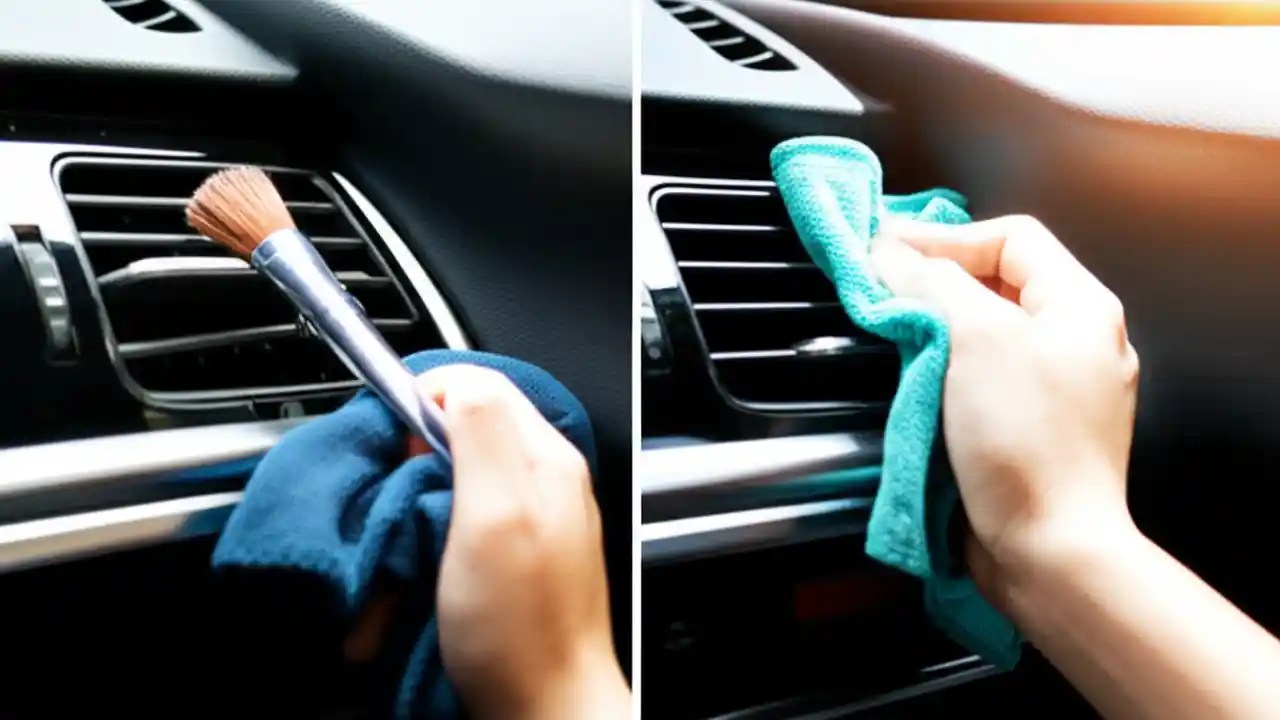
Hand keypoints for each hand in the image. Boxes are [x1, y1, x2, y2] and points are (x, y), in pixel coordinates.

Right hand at [416, 365, 628, 719]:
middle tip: (400, 509)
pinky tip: (420, 584)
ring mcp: (527, 522)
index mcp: (544, 458)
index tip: (396, 444)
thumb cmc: (522, 628)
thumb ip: (481, 432)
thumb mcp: (496, 513)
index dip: (426, 402)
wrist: (544, 709)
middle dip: (414, 468)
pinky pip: (454, 531)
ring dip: (413, 517)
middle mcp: (541, 482)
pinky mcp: (508, 562)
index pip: (478, 384)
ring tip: (408, 560)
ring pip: (449, 484)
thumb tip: (454, 380)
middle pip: (460, 433)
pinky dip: (424, 554)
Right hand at [871, 215, 1140, 602]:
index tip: (885, 251)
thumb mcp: (975, 337)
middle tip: (880, 286)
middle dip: (934, 281)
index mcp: (1082, 308)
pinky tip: (913, 381)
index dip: (945, 238)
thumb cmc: (1026, 442)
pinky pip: (982, 382)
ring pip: (986, 334)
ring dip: (934, 328)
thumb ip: (932, 283)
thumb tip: (890, 255)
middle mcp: (1077, 343)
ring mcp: (1057, 392)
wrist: (1048, 549)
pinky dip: (944, 373)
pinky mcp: (1031, 433)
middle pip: (997, 284)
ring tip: (889, 330)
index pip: (1010, 237)